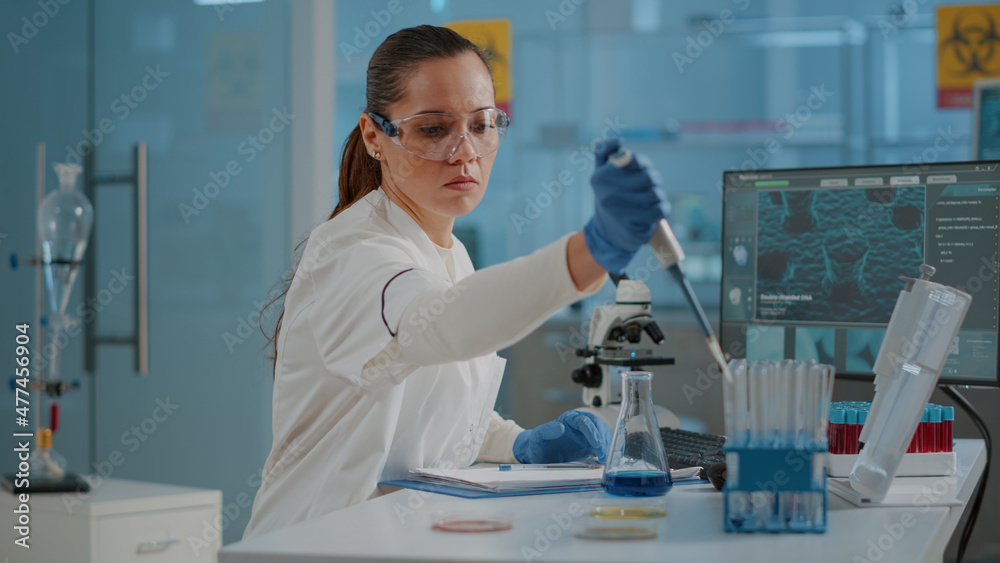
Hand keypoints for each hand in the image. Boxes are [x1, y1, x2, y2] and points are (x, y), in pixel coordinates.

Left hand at [512, 410, 611, 463]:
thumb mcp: (538, 438)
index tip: (597, 445)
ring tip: (605, 458)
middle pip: (597, 425)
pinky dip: (606, 449)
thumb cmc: (538, 445)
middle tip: (604, 455)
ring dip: (606, 444)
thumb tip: (560, 427)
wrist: (540, 455)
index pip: (584, 421)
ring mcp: (585, 433)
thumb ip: (546, 431)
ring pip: (602, 432)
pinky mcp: (589, 443)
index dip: (592, 432)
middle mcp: (579, 424)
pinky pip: (602, 442)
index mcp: (568, 419)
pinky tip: (605, 458)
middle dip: (603, 439)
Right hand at [582, 138, 669, 273]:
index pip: (635, 159)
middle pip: (649, 177)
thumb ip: (605, 150)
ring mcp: (620, 214)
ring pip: (657, 194)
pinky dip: (661, 210)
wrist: (607, 233)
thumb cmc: (609, 196)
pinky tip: (653, 212)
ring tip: (651, 200)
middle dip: (654, 181)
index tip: (643, 170)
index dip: (644, 164)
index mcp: (601, 177)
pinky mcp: (634, 230)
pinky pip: (660, 211)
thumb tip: (619, 142)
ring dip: (659, 196)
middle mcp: (608, 195)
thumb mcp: (601, 172)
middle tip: (651, 186)